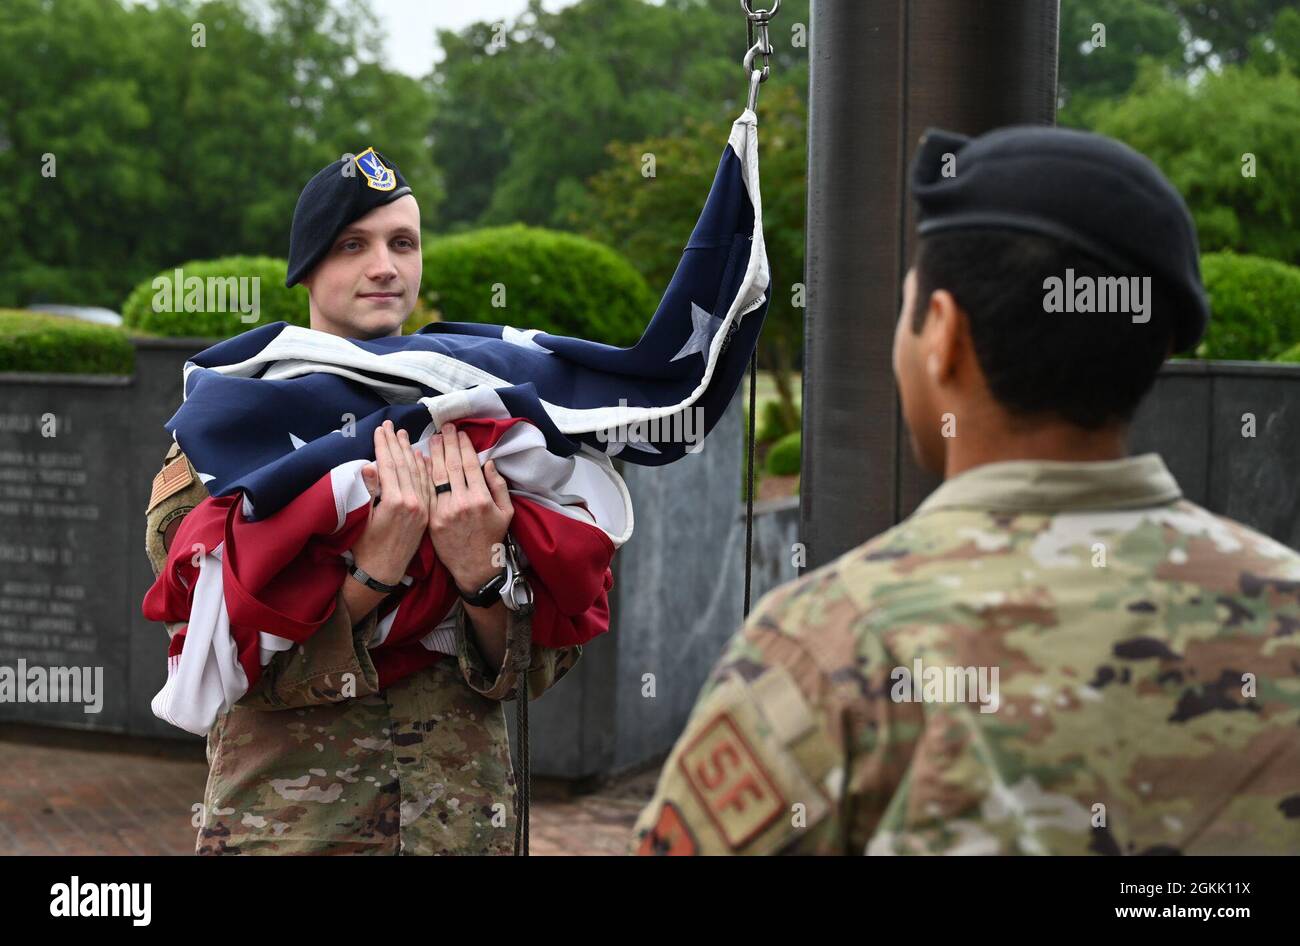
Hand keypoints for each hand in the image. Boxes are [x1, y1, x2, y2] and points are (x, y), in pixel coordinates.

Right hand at [349, 420, 432, 585]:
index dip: (384, 446)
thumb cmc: (366, 547)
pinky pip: (428, 486)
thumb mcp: (363, 518)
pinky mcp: (427, 514)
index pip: (389, 465)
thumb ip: (370, 491)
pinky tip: (421, 457)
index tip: (380, 429)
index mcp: (395, 501)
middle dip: (396, 444)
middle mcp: (412, 502)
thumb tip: (369, 466)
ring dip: (411, 452)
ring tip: (404, 436)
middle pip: (405, 465)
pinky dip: (424, 470)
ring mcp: (423, 508)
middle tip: (392, 426)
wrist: (383, 572)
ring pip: (419, 473)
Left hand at [426, 422, 513, 592]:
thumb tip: (488, 463)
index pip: (470, 465)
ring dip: (434, 455)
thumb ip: (498, 486)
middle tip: (444, 428)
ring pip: (436, 476)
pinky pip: (427, 492)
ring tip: (433, 438)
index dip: (464, 447)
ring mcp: (445, 512)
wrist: (475, 568)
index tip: (460, 434)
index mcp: (481, 499)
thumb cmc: (493, 538)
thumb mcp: (506, 512)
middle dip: (448, 444)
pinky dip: (424, 475)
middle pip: (452, 466)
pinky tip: (422, 461)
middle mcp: (462, 503)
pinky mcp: (432, 520)